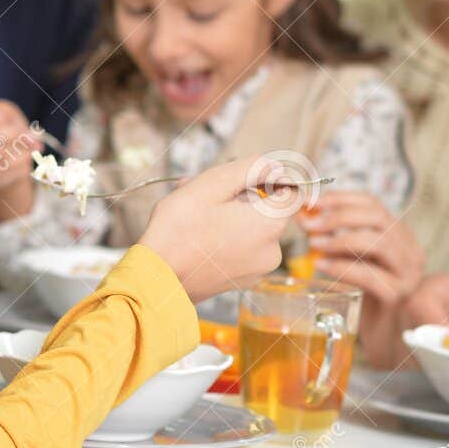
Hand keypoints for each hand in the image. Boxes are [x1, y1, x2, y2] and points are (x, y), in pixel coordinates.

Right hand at [139, 155, 285, 302]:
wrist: (156, 281)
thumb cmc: (179, 232)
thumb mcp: (212, 184)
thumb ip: (251, 168)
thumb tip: (274, 166)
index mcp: (270, 225)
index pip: (293, 192)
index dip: (272, 178)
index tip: (244, 177)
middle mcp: (272, 250)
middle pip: (268, 208)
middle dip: (239, 193)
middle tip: (203, 187)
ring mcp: (257, 268)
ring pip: (252, 226)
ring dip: (228, 211)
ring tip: (192, 207)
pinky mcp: (241, 279)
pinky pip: (242, 246)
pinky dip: (225, 232)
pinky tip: (196, 229)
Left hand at [298, 191, 424, 305]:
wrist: (387, 336)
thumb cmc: (367, 295)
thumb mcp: (352, 261)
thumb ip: (333, 238)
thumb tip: (302, 216)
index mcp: (400, 235)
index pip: (373, 204)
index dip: (342, 198)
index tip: (314, 202)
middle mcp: (410, 250)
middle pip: (379, 218)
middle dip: (340, 216)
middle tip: (310, 224)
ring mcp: (408, 273)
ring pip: (380, 242)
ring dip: (341, 239)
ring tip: (314, 245)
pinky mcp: (398, 295)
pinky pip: (370, 275)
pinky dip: (343, 267)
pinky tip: (322, 266)